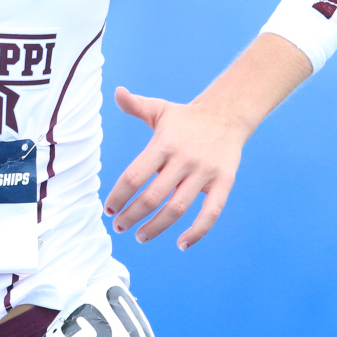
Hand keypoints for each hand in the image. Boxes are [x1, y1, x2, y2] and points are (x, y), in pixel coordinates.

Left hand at [103, 86, 246, 249]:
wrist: (227, 114)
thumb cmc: (186, 118)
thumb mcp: (159, 109)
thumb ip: (136, 105)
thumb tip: (118, 92)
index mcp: (164, 144)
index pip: (135, 176)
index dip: (119, 195)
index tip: (109, 208)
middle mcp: (184, 159)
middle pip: (152, 197)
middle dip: (132, 216)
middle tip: (119, 226)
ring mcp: (205, 173)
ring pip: (177, 209)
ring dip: (156, 227)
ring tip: (140, 236)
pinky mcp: (224, 183)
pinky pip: (211, 214)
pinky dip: (197, 233)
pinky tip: (181, 244)